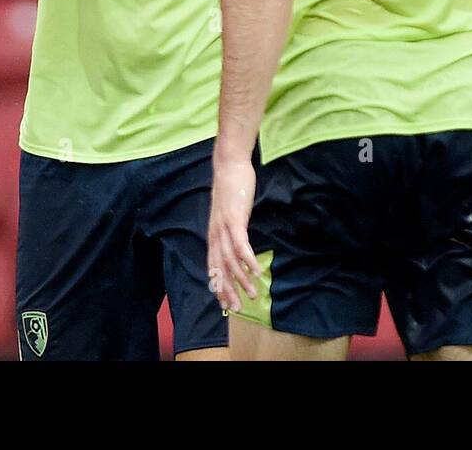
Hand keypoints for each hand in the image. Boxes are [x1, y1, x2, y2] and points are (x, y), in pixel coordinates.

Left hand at [207, 155, 260, 311]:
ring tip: (254, 293)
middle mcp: (215, 234)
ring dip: (242, 279)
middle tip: (238, 307)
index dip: (219, 285)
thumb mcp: (229, 212)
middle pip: (220, 268)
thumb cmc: (231, 187)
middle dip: (228, 290)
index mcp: (214, 234)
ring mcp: (224, 227)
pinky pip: (241, 246)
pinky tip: (257, 271)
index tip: (226, 302)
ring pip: (231, 261)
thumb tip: (238, 241)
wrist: (228, 165)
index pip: (213, 265)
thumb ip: (231, 227)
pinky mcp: (234, 220)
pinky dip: (248, 261)